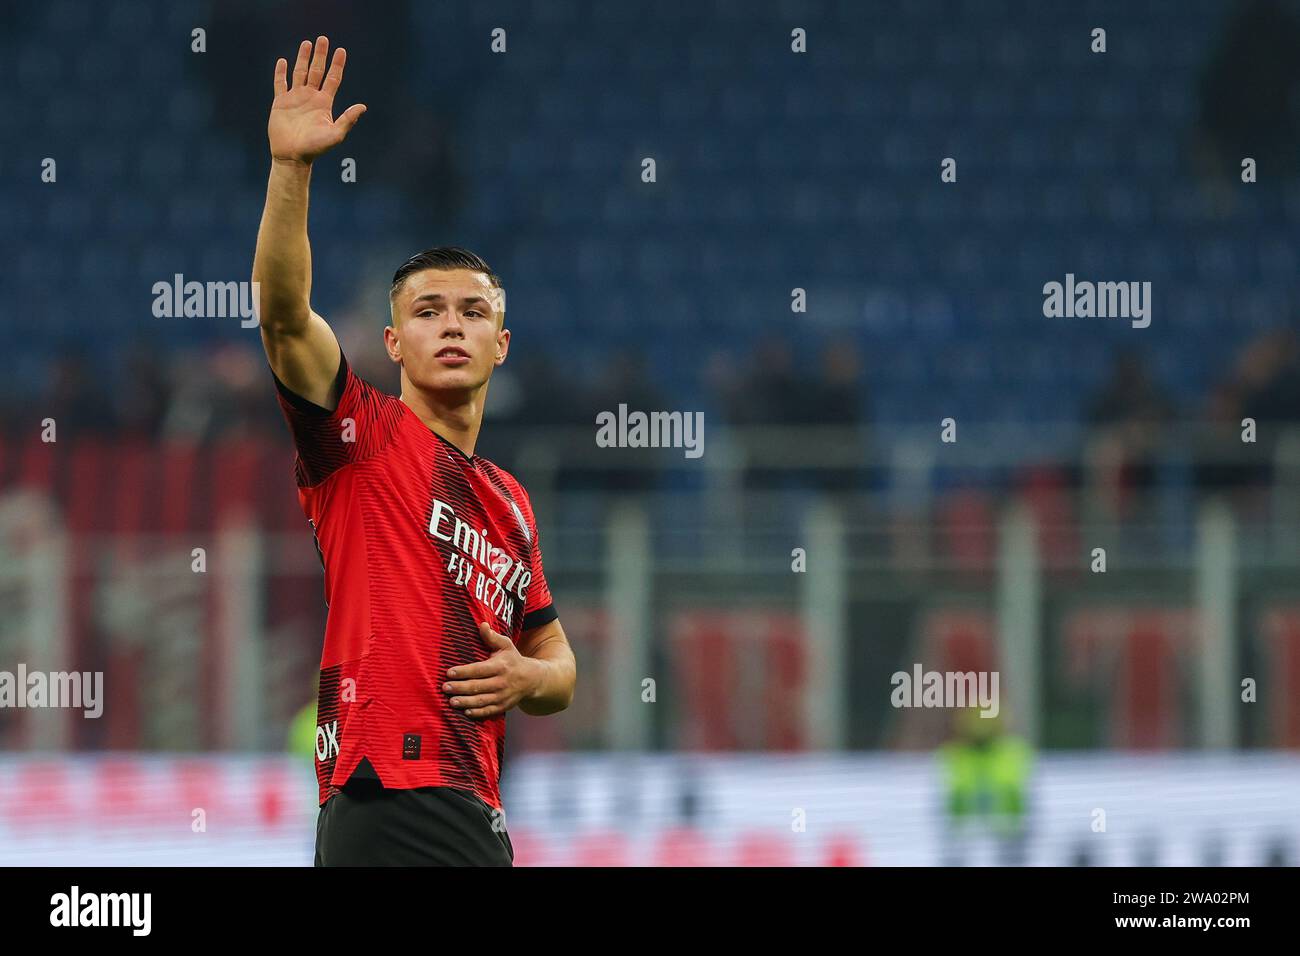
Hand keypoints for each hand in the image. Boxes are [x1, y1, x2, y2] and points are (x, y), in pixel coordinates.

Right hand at [268, 36, 365, 164]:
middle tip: (323, 39)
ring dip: (303, 58)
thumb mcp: (335, 134)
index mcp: (324, 103)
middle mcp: (311, 97)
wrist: (292, 156)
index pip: (333, 79)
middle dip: (320, 55)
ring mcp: (295, 98)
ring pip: (300, 73)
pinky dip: (280, 72)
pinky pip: (280, 83)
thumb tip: (363, 107)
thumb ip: (348, 120)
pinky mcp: (280, 102)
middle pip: (317, 71)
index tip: (341, 50)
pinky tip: (282, 61)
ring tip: (307, 43)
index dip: (337, 65)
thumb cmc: (315, 148)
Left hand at [443, 622, 543, 718]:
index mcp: (500, 666)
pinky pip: (488, 711)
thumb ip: (492, 637)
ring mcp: (502, 696)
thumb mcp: (506, 645)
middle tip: (445, 687)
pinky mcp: (502, 706)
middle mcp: (501, 682)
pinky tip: (465, 712)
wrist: (531, 679)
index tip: (449, 672)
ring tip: (451, 701)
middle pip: (478, 686)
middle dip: (460, 687)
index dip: (464, 672)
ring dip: (465, 702)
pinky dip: (477, 713)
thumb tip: (482, 624)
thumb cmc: (513, 660)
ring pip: (481, 700)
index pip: (479, 669)